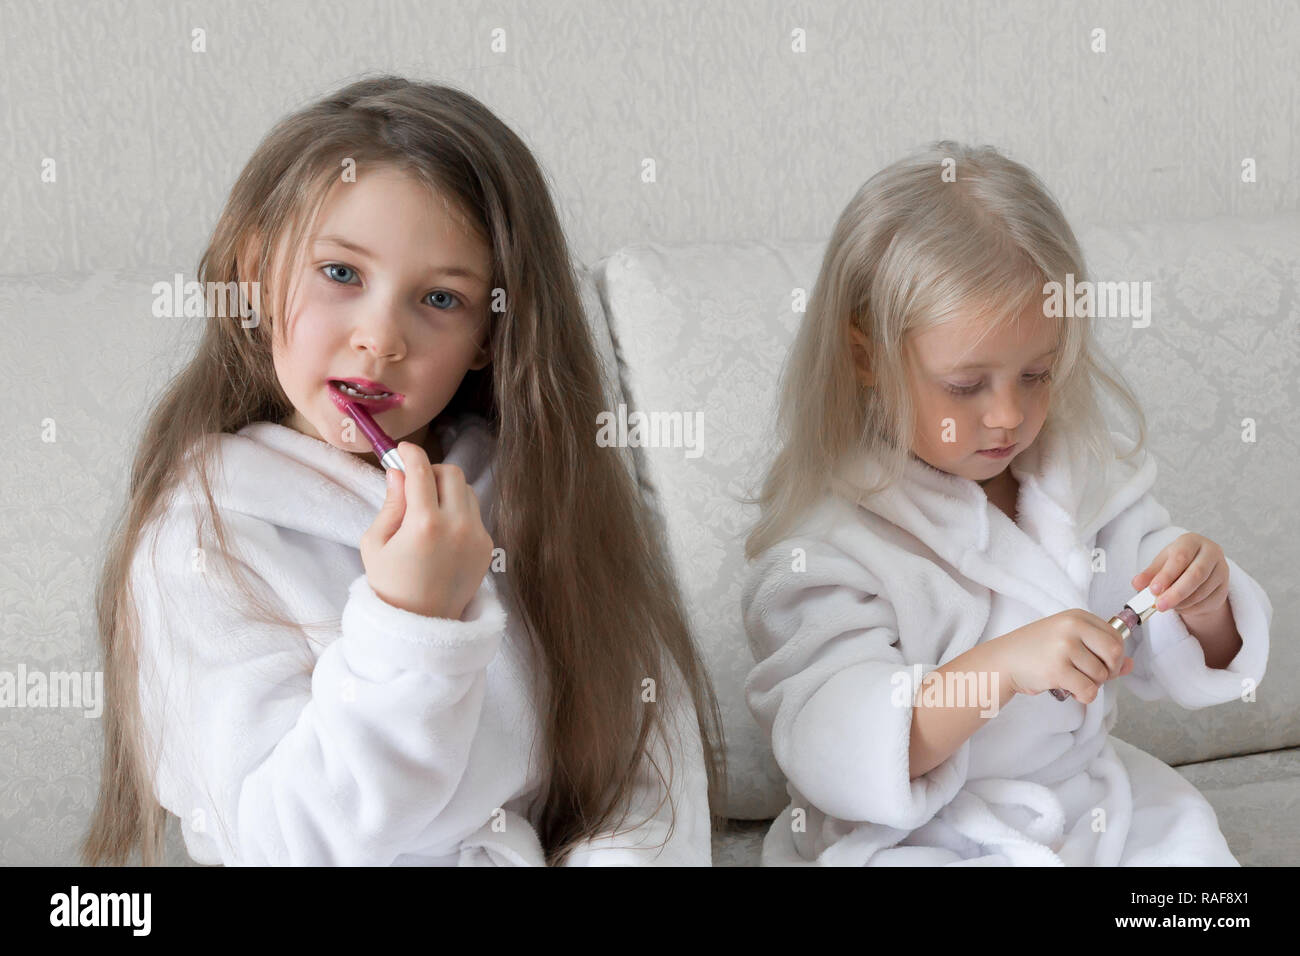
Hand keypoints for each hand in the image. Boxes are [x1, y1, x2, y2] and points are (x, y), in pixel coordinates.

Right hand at [360, 441, 494, 620]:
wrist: (421, 628)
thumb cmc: (390, 586)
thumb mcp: (375, 544)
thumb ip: (389, 504)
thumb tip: (397, 472)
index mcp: (425, 525)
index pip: (422, 470)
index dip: (410, 453)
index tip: (401, 450)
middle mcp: (458, 526)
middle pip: (451, 472)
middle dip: (431, 470)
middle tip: (414, 484)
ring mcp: (477, 536)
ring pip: (467, 490)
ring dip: (447, 490)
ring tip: (426, 511)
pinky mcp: (487, 546)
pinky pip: (474, 513)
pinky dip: (458, 511)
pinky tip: (440, 533)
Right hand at [990, 608, 1133, 703]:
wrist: (1003, 660)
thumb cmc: (1036, 650)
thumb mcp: (1068, 641)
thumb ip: (1099, 650)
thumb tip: (1130, 664)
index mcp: (1077, 617)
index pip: (1116, 636)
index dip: (1114, 656)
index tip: (1100, 663)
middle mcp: (1071, 628)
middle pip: (1114, 653)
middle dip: (1109, 671)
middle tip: (1092, 676)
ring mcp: (1064, 648)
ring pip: (1101, 675)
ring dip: (1091, 685)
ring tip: (1072, 680)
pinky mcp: (1057, 670)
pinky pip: (1088, 690)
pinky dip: (1084, 696)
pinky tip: (1069, 690)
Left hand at [1131, 533, 1229, 622]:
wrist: (1199, 572)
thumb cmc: (1177, 564)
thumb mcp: (1161, 564)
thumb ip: (1149, 574)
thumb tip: (1136, 584)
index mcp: (1192, 541)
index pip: (1180, 557)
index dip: (1167, 575)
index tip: (1153, 590)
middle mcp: (1211, 552)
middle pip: (1196, 574)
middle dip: (1175, 593)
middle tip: (1159, 606)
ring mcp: (1221, 570)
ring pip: (1202, 590)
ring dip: (1182, 602)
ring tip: (1166, 605)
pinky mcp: (1224, 587)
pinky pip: (1208, 601)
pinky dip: (1191, 608)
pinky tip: (1180, 607)